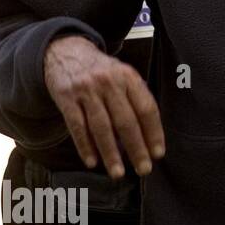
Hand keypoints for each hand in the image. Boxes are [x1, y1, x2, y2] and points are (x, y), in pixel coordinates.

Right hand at [43, 35, 163, 178]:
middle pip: (126, 121)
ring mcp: (86, 91)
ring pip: (101, 127)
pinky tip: (93, 161)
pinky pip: (77, 127)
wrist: (65, 51)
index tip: (158, 154)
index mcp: (129, 77)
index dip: (154, 133)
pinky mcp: (66, 98)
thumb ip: (136, 99)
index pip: (146, 109)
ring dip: (110, 153)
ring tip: (118, 173)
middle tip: (144, 169)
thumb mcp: (123, 75)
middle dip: (136, 148)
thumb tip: (149, 135)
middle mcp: (109, 83)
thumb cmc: (102, 71)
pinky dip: (85, 146)